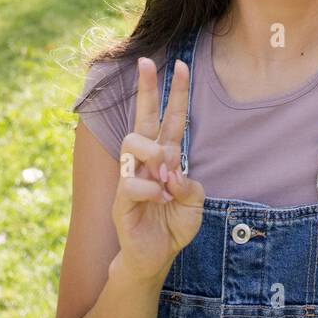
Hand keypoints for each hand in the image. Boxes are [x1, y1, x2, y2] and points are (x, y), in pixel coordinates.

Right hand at [112, 56, 205, 281]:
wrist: (156, 256)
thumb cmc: (174, 224)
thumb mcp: (195, 202)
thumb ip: (190, 184)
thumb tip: (173, 172)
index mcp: (166, 157)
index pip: (171, 118)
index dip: (176, 94)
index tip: (181, 66)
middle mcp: (146, 161)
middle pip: (143, 117)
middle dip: (146, 88)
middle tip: (146, 62)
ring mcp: (131, 177)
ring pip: (133, 142)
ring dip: (154, 152)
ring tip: (166, 173)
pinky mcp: (122, 198)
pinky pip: (132, 182)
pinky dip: (152, 190)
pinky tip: (161, 199)